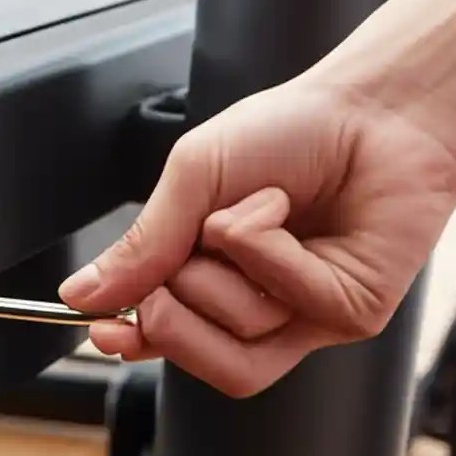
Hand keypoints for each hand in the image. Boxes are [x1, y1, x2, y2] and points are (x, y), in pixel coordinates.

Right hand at [59, 77, 455, 397]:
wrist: (373, 107)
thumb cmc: (292, 132)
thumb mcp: (195, 178)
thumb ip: (143, 244)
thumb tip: (81, 293)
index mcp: (215, 276)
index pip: (162, 333)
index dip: (130, 338)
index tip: (102, 329)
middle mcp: (257, 306)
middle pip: (187, 348)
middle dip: (172, 298)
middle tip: (190, 247)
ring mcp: (303, 317)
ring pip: (234, 343)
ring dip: (227, 267)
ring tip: (259, 209)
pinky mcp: (346, 316)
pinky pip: (278, 307)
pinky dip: (266, 251)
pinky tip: (285, 211)